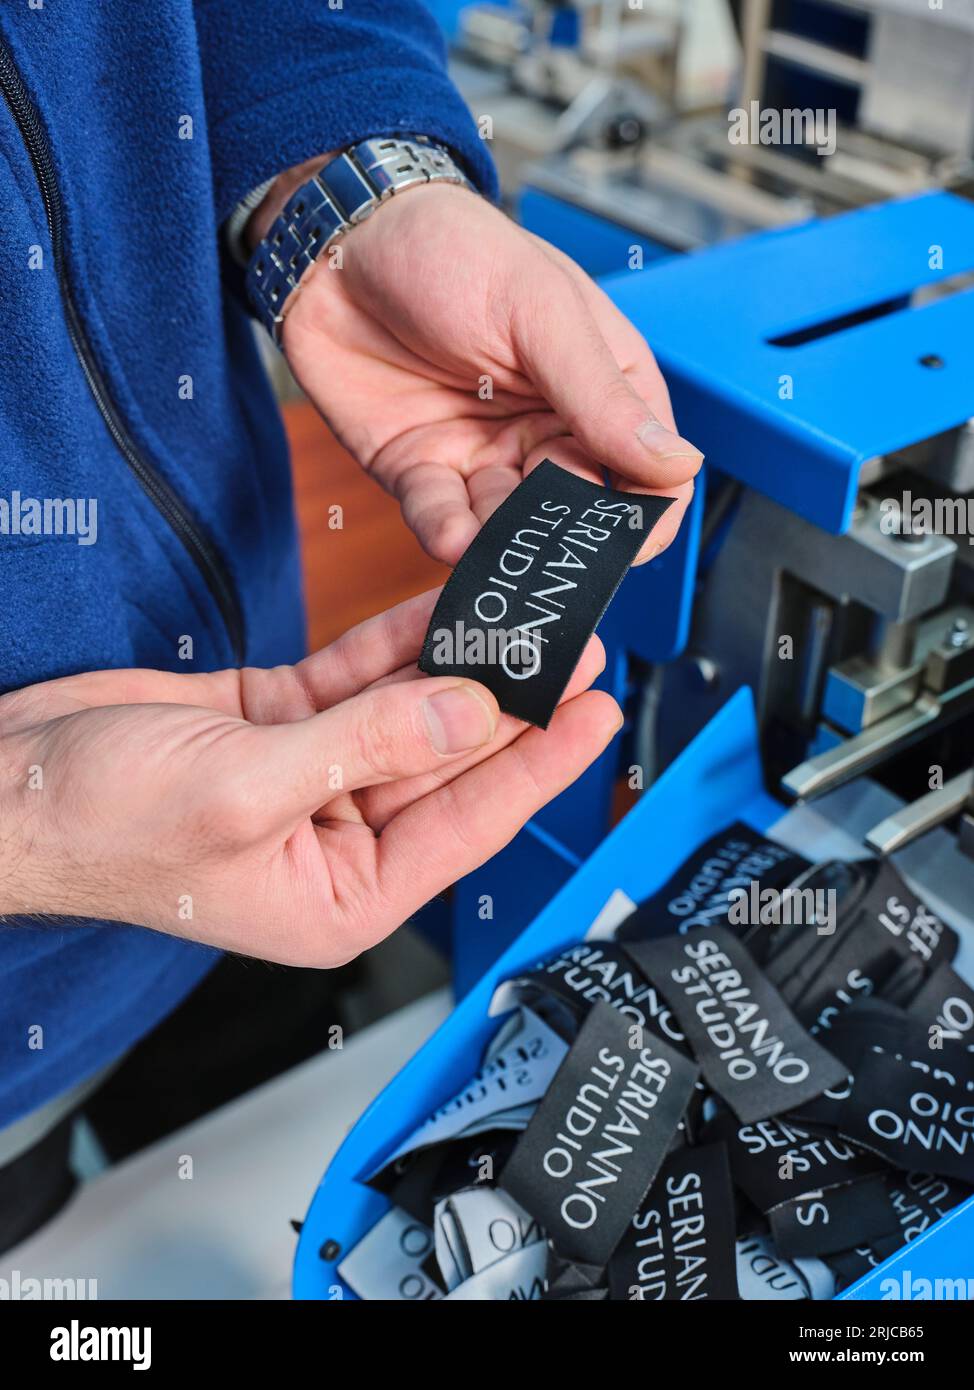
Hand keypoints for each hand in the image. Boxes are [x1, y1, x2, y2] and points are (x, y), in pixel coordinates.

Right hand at [0, 592, 617, 966]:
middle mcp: (337, 839)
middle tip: (574, 645)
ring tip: (530, 617)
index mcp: (342, 893)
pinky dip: (398, 642)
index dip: (538, 765)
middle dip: (510, 702)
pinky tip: (447, 608)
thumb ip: (369, 746)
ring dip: (462, 664)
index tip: (595, 715)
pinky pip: (358, 679)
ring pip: (407, 711)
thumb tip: (470, 716)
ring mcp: (311, 775)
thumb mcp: (248, 788)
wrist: (7, 781)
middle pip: (446, 760)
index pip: (468, 825)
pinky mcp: (279, 722)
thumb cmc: (101, 826)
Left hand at [274, 181, 702, 565]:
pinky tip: (454, 540)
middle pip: (578, 513)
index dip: (644, 516)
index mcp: (601, 387)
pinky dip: (450, 537)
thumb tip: (679, 463)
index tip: (627, 544)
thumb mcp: (540, 313)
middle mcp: (549, 430)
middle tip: (548, 552)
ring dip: (505, 543)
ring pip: (510, 527)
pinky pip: (444, 520)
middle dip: (564, 538)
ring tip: (493, 544)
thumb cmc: (451, 249)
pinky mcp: (423, 470)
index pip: (647, 473)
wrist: (341, 241)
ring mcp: (486, 455)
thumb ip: (603, 396)